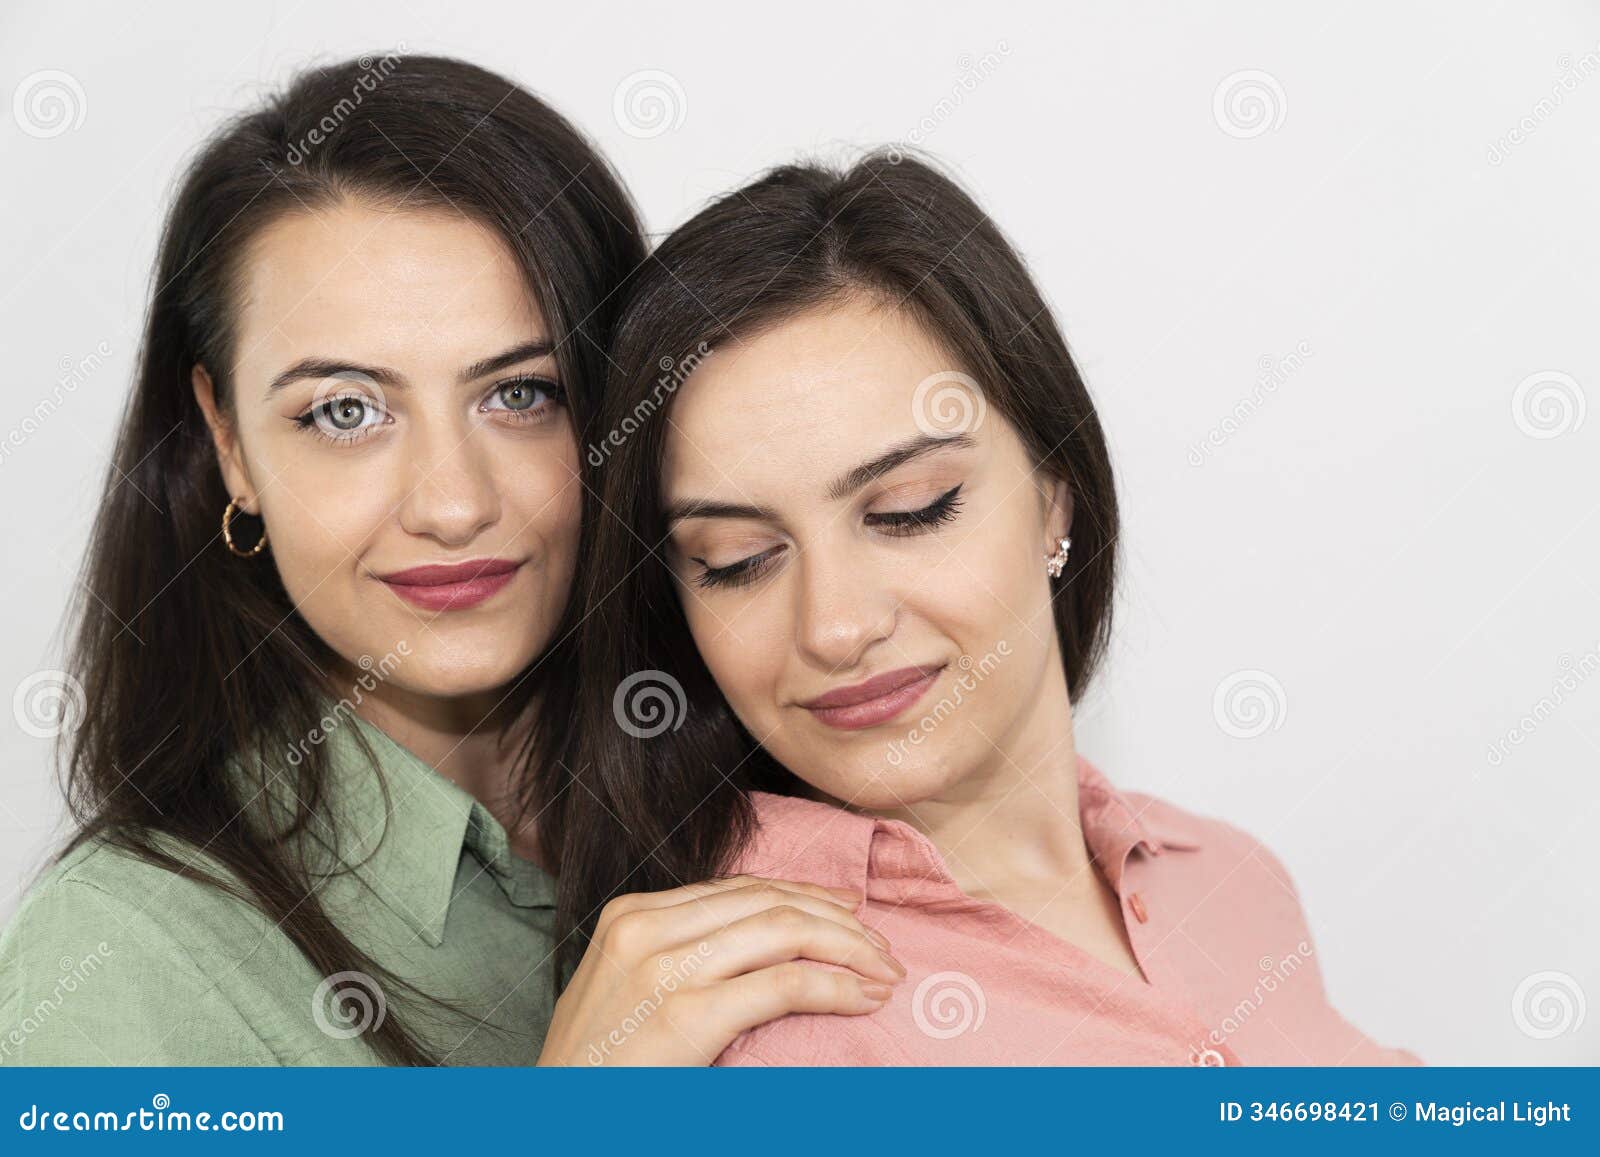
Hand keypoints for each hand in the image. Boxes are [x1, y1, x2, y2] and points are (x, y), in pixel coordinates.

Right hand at [537, 875, 904, 1064]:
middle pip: (767, 901)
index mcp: (630, 914)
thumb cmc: (596, 1074)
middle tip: (879, 947)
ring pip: (784, 931)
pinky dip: (834, 986)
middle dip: (836, 920)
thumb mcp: (626, 993)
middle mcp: (645, 927)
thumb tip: (761, 946)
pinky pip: (784, 984)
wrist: (555, 1123)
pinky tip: (862, 997)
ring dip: (848, 949)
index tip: (848, 910)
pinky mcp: (686, 1015)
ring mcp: (663, 968)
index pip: (739, 888)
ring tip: (883, 971)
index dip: (804, 895)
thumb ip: (679, 956)